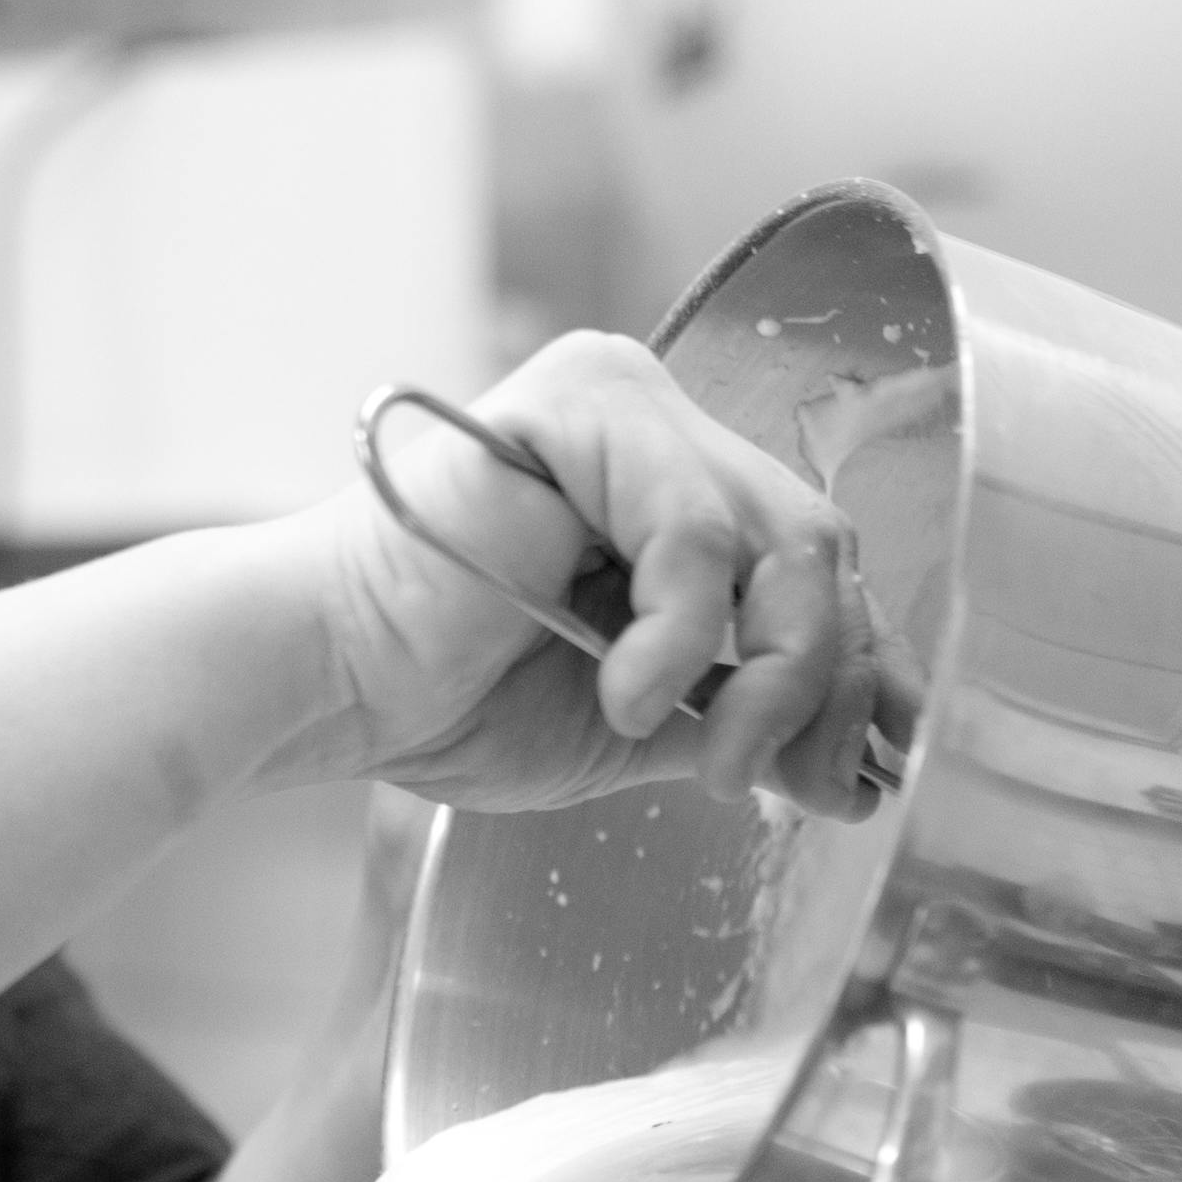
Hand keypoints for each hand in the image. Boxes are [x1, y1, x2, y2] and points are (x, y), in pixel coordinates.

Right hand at [274, 332, 911, 817]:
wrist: (318, 681)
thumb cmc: (440, 695)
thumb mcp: (635, 723)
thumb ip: (739, 716)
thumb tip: (863, 768)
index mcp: (667, 482)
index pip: (812, 563)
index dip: (855, 670)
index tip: (856, 775)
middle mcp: (656, 420)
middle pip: (819, 545)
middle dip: (823, 683)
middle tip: (777, 781)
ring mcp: (623, 400)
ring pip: (785, 535)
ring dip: (768, 672)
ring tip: (710, 758)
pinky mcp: (585, 407)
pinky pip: (699, 530)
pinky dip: (682, 635)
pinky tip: (626, 697)